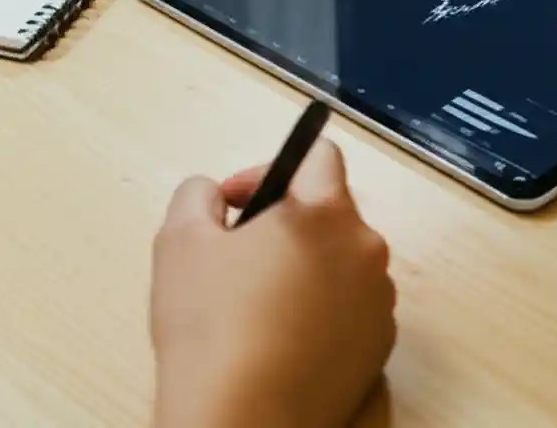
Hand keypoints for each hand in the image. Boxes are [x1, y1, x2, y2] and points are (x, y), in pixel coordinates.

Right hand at [150, 139, 395, 427]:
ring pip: (340, 262)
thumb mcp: (178, 239)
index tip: (236, 201)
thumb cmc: (211, 328)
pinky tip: (278, 338)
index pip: (318, 155)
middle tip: (237, 254)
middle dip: (284, 223)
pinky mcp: (378, 348)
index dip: (268, 169)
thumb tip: (214, 195)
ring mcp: (378, 303)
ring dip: (304, 268)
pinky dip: (320, 312)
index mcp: (322, 213)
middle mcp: (364, 250)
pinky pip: (349, 309)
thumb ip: (198, 194)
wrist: (245, 417)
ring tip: (255, 304)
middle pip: (329, 212)